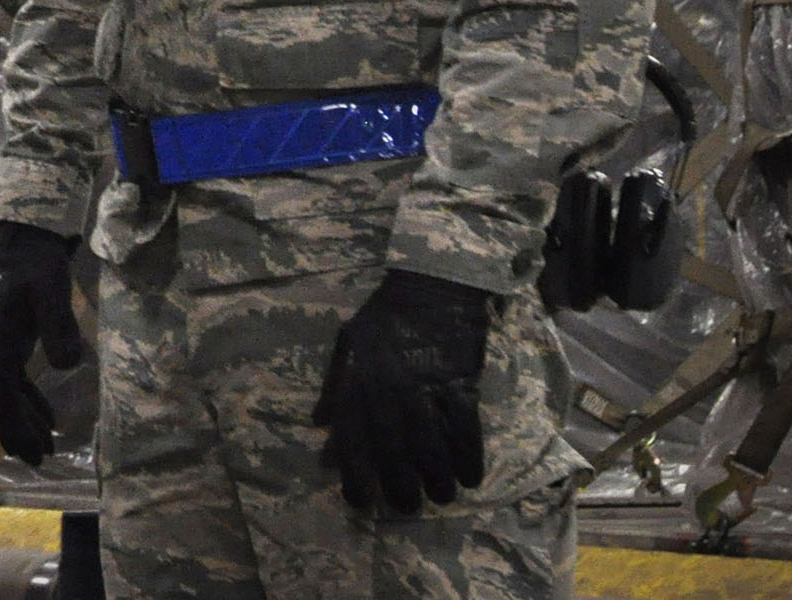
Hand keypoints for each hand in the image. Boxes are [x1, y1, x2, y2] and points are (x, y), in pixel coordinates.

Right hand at [0, 221, 85, 465]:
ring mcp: (0, 348)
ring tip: (47, 450)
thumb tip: (67, 366)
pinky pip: (16, 384)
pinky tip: (49, 419)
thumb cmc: (38, 266)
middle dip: (16, 432)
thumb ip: (59, 325)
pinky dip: (29, 404)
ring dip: (23, 422)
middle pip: (0, 400)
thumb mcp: (52, 290)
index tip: (30, 448)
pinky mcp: (12, 344)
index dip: (13, 421)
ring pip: (7, 395)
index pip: (1, 390)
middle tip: (39, 461)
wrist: (26, 244)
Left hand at [313, 269, 493, 514]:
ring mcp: (426, 385)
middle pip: (391, 449)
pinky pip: (466, 428)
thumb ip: (334, 387)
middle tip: (408, 506)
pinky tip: (471, 477)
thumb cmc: (385, 317)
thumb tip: (319, 430)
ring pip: (430, 445)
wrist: (432, 285)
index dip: (354, 474)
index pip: (350, 436)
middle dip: (400, 486)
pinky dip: (469, 457)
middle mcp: (387, 386)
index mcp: (357, 377)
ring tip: (441, 496)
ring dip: (436, 478)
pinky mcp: (461, 382)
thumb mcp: (348, 343)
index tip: (361, 503)